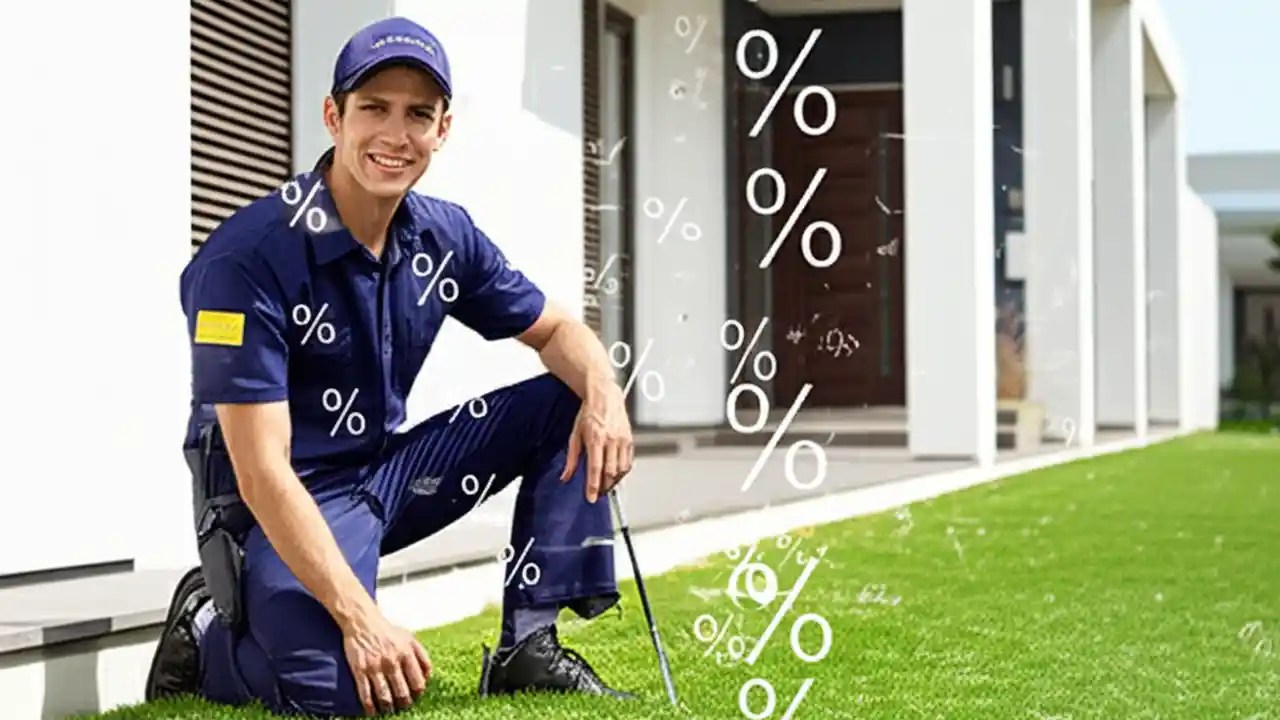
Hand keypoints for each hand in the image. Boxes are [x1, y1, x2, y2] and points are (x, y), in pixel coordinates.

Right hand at [341, 608, 431, 715]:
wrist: (363, 622)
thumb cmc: (388, 632)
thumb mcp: (410, 639)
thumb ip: (422, 656)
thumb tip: (428, 676)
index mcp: (407, 653)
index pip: (418, 683)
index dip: (417, 694)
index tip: (415, 698)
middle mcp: (392, 661)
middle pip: (402, 692)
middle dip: (403, 704)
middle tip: (402, 708)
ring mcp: (375, 666)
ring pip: (384, 696)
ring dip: (388, 707)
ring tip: (388, 711)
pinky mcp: (360, 669)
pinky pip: (365, 693)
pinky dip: (369, 706)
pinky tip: (371, 712)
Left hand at [561, 382, 633, 501]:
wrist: (605, 396)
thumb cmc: (589, 413)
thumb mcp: (575, 434)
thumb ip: (572, 458)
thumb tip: (566, 476)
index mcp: (595, 438)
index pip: (595, 468)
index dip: (592, 486)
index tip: (591, 498)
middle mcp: (611, 440)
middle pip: (609, 472)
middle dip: (603, 486)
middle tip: (597, 493)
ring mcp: (622, 440)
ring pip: (621, 469)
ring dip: (613, 481)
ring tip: (606, 485)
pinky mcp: (630, 439)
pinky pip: (628, 462)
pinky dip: (623, 472)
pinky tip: (616, 475)